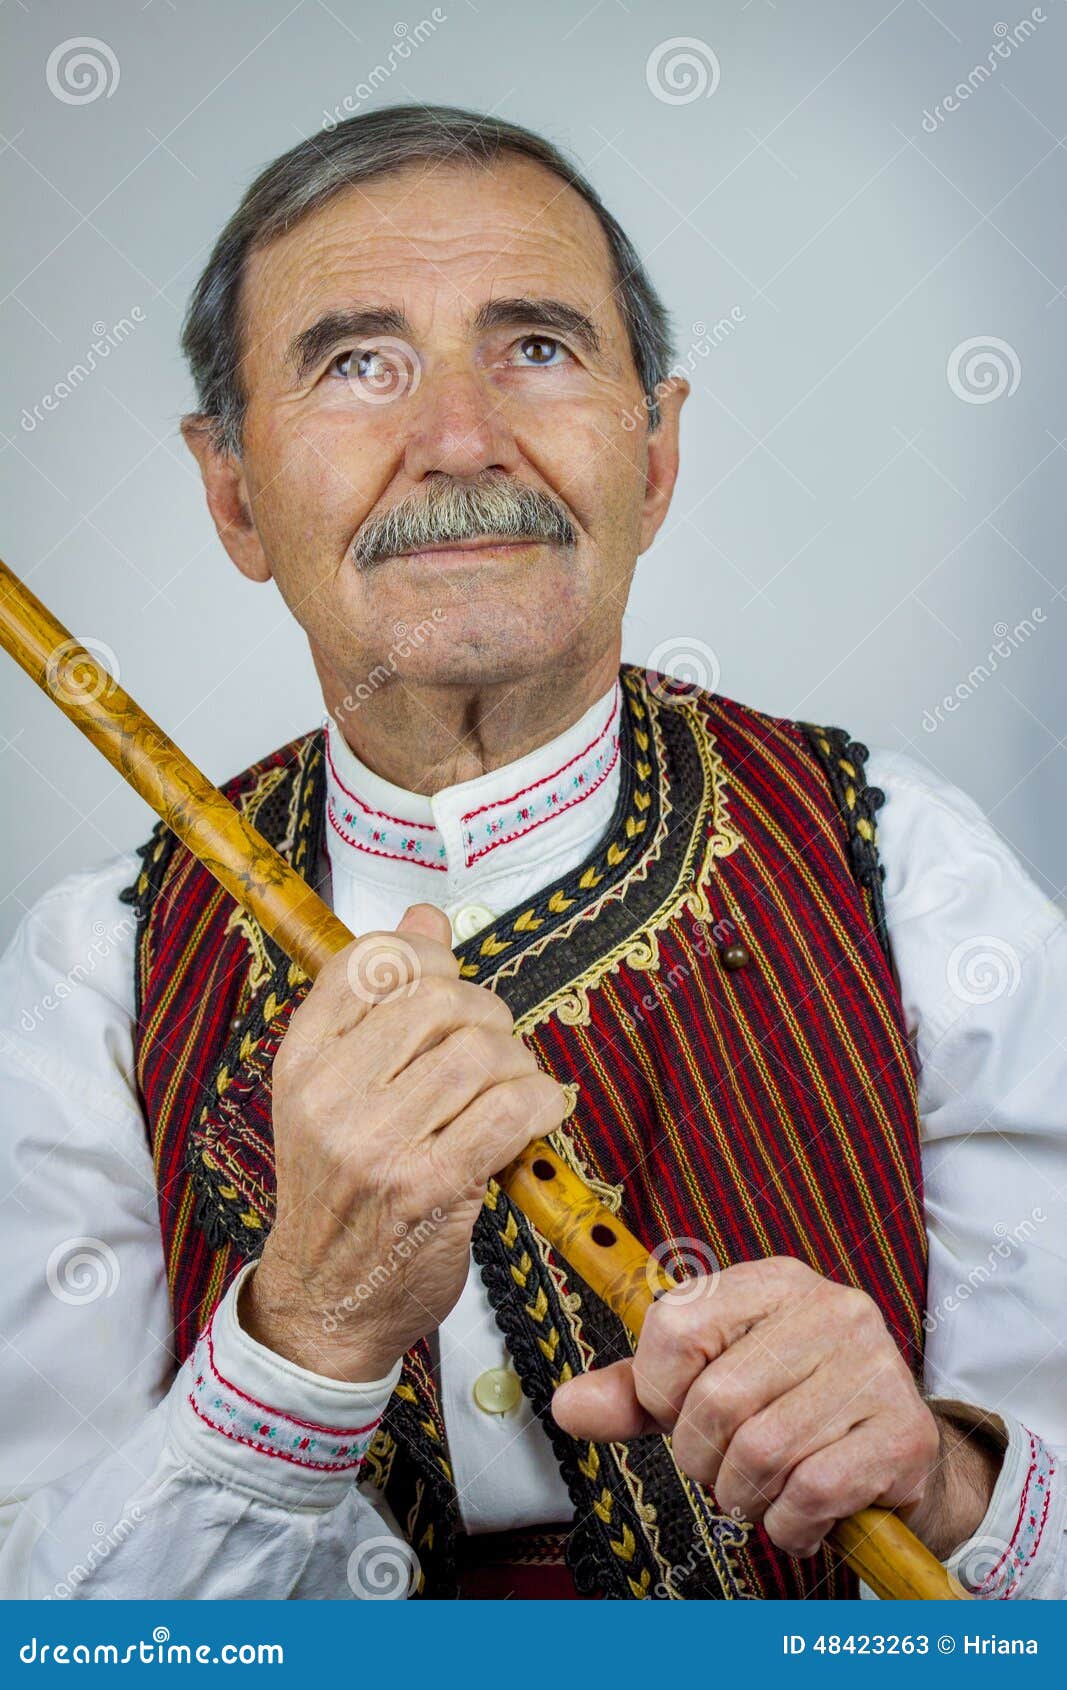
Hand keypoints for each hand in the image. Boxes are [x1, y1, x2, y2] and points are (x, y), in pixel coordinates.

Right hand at [239, 903, 566, 1382]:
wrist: (326, 1302)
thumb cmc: (341, 1191)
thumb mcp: (335, 1091)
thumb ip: (380, 1002)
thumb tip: (427, 914)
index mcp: (301, 1060)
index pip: (371, 960)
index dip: (429, 953)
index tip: (450, 982)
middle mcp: (330, 1094)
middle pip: (440, 998)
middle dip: (488, 1013)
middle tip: (494, 1048)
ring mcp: (377, 1143)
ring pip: (483, 1049)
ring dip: (519, 1063)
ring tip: (514, 1088)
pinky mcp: (430, 1187)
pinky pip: (512, 1109)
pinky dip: (543, 1102)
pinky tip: (539, 1114)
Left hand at [551, 1256, 993, 1558]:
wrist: (898, 1457)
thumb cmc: (790, 1412)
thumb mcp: (708, 1386)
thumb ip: (637, 1394)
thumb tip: (567, 1406)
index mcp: (772, 1281)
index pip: (674, 1326)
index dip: (660, 1393)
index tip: (682, 1413)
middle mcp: (829, 1308)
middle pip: (716, 1400)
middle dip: (703, 1458)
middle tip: (724, 1468)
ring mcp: (873, 1367)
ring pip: (761, 1452)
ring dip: (746, 1495)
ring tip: (763, 1489)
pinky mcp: (901, 1432)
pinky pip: (810, 1492)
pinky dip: (789, 1524)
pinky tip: (799, 1515)